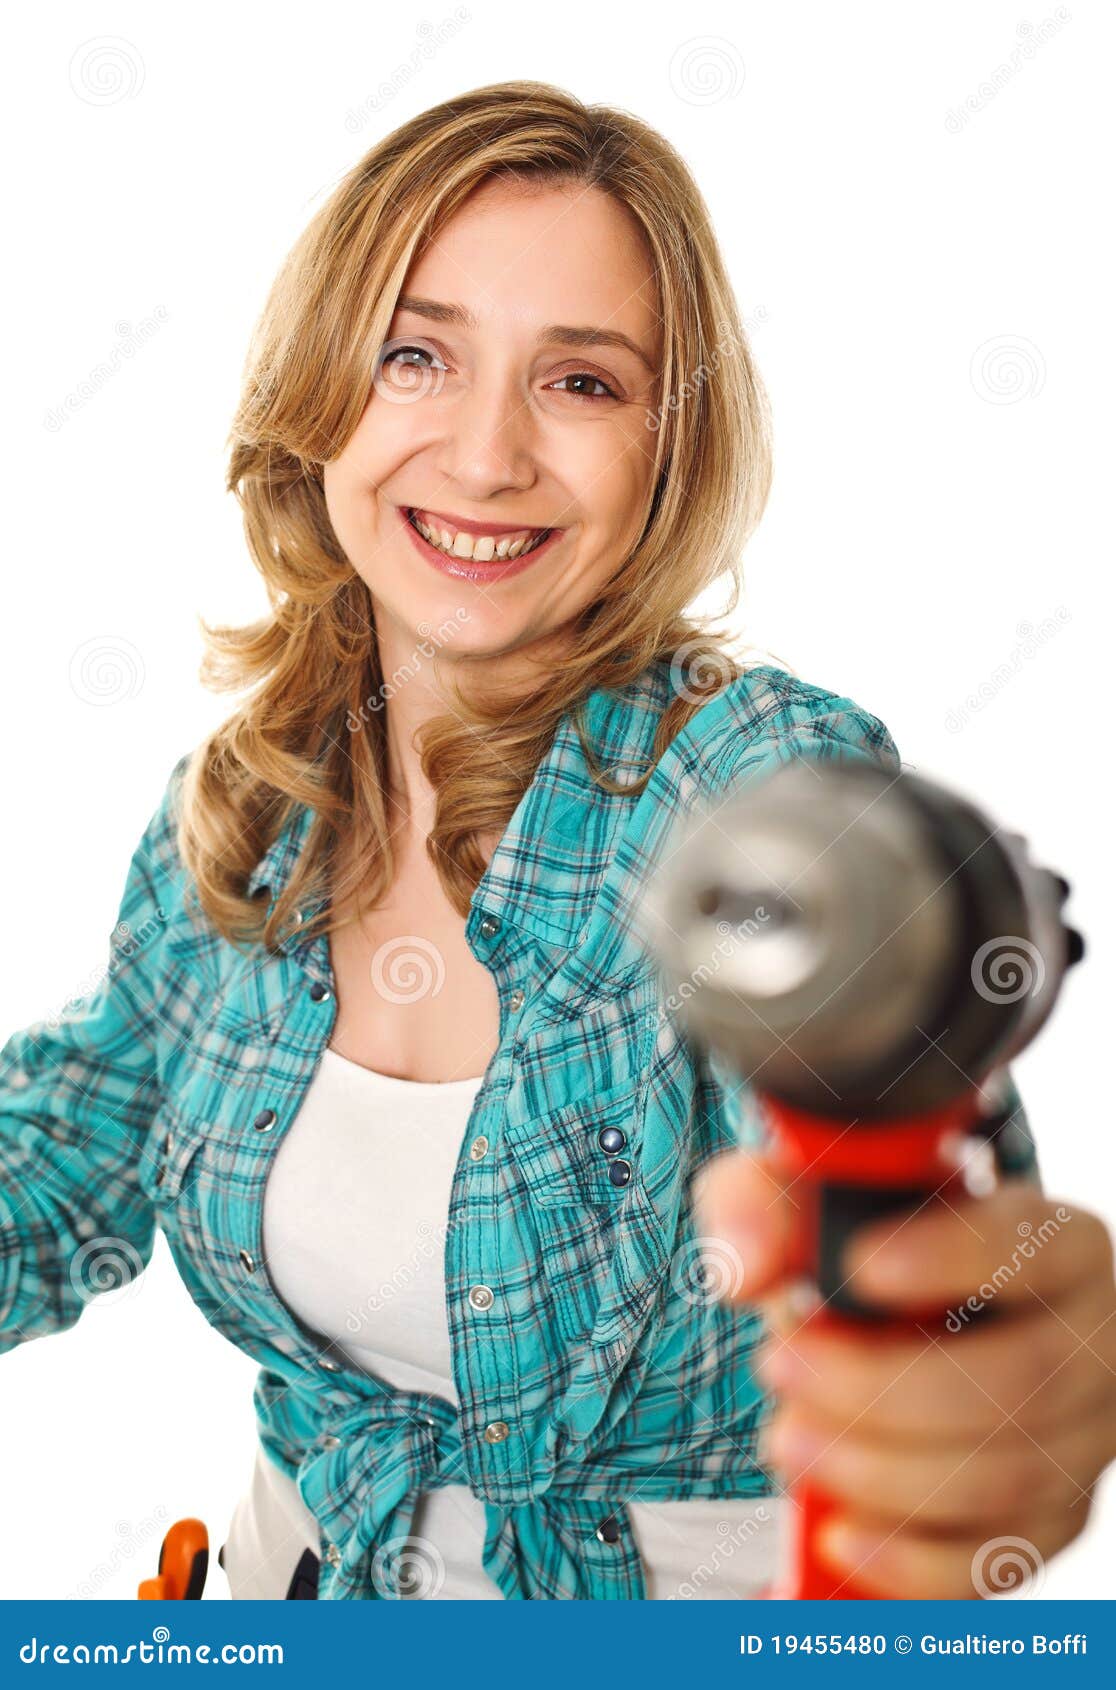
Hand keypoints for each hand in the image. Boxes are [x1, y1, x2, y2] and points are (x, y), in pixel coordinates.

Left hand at [693, 1151, 1115, 1597]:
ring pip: (1006, 1478)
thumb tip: (744, 1267)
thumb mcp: (803, 1197)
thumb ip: (760, 1203)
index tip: (857, 1263)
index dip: (949, 1255)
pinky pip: (996, 1559)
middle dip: (882, 1388)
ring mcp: (1083, 1437)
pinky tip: (838, 1534)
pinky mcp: (1053, 1514)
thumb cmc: (863, 1242)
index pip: (1024, 1243)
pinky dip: (912, 1559)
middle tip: (778, 1368)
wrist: (898, 1314)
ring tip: (787, 1442)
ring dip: (881, 1473)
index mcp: (1053, 1243)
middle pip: (1017, 1379)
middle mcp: (1090, 1340)